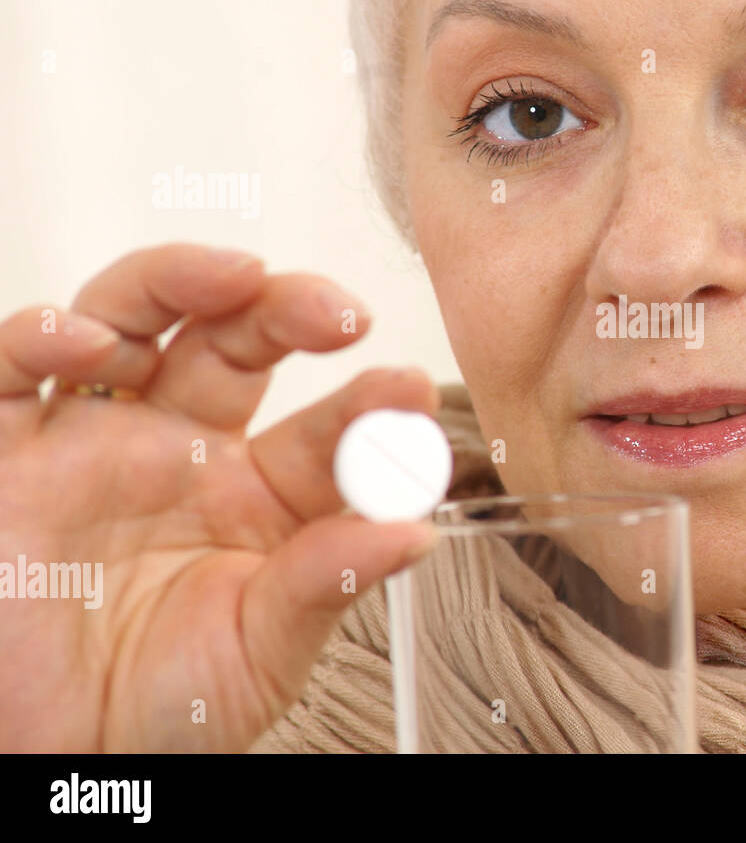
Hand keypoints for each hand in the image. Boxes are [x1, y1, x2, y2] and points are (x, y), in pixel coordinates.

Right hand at [0, 243, 438, 751]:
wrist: (53, 755)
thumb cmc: (160, 706)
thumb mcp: (262, 650)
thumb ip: (327, 581)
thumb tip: (415, 531)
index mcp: (257, 492)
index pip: (325, 426)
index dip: (369, 404)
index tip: (411, 393)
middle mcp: (180, 447)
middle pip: (238, 339)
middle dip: (291, 309)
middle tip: (341, 315)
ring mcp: (94, 437)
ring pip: (135, 318)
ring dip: (184, 280)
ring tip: (239, 279)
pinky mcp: (8, 448)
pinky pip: (14, 367)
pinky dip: (46, 333)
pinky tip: (93, 340)